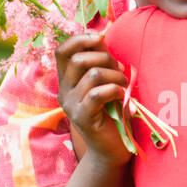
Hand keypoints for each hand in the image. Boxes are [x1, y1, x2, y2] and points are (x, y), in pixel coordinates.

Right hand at [56, 32, 131, 167]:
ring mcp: (71, 105)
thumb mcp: (105, 81)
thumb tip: (100, 37)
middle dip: (105, 58)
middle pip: (79, 59)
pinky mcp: (82, 118)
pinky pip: (97, 93)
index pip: (62, 51)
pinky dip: (114, 90)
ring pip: (92, 75)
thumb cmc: (112, 113)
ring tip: (124, 85)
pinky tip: (122, 97)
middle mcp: (64, 92)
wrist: (112, 149)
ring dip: (115, 75)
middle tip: (120, 71)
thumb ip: (100, 61)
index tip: (101, 39)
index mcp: (66, 80)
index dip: (80, 39)